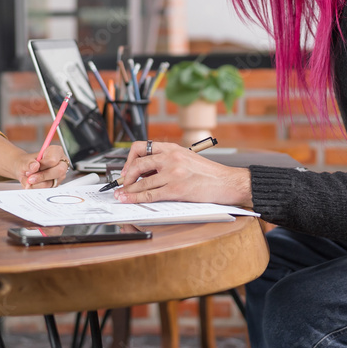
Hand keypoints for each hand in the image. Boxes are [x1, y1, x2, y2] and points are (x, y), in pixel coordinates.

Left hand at [19, 143, 70, 188]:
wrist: (25, 170)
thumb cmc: (27, 163)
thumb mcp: (24, 160)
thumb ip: (28, 163)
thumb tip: (35, 166)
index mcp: (56, 152)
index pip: (53, 160)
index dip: (42, 165)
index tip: (33, 168)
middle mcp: (61, 164)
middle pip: (58, 171)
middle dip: (42, 176)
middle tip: (30, 179)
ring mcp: (60, 175)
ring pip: (52, 182)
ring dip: (37, 183)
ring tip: (28, 180)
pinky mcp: (55, 184)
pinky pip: (47, 189)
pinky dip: (37, 188)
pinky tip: (32, 183)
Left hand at [112, 141, 251, 206]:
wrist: (226, 182)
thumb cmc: (208, 173)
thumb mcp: (186, 158)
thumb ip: (166, 160)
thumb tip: (146, 170)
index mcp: (172, 148)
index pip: (141, 147)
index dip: (129, 159)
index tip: (126, 169)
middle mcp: (171, 158)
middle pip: (138, 164)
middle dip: (125, 176)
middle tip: (122, 183)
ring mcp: (173, 174)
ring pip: (142, 182)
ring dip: (127, 190)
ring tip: (121, 195)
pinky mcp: (176, 189)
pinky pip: (150, 194)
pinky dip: (136, 198)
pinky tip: (129, 200)